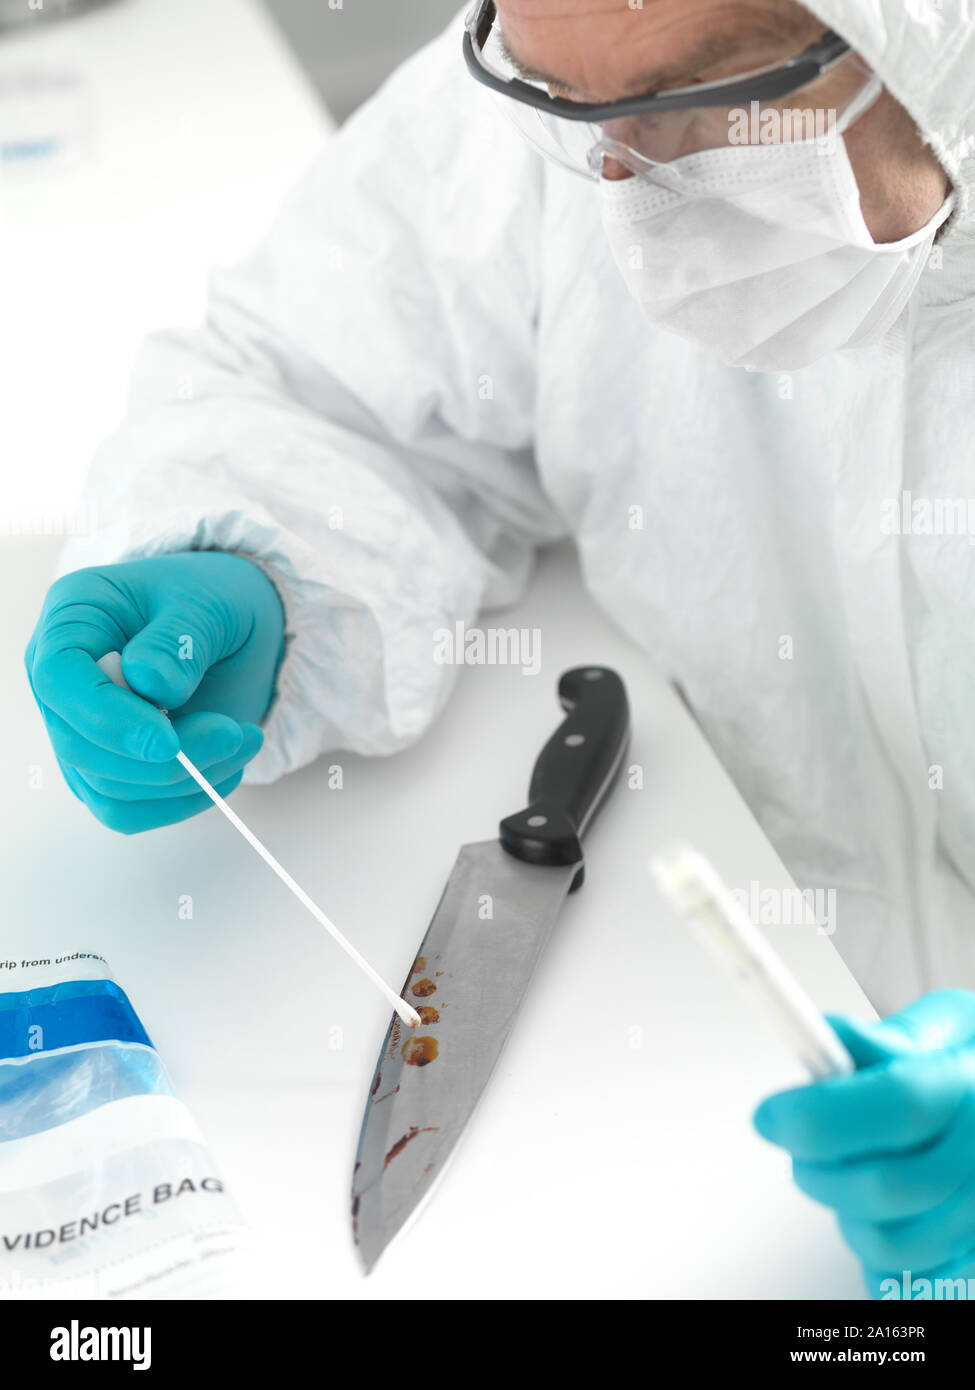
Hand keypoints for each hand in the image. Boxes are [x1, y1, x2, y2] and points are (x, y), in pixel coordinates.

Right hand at [25, 551, 284, 832]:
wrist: (233, 625)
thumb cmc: (212, 599)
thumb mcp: (208, 602)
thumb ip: (177, 642)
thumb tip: (153, 687)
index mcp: (71, 619)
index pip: (59, 679)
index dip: (108, 718)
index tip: (169, 741)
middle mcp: (63, 679)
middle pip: (81, 746)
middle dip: (164, 758)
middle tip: (235, 734)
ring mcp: (79, 728)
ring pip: (107, 787)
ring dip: (184, 780)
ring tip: (244, 740)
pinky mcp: (106, 767)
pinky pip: (128, 809)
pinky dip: (181, 800)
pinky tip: (226, 768)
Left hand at [754, 990, 974, 1298]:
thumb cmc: (973, 1063)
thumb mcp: (946, 1027)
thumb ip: (889, 1038)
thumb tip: (828, 1035)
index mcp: (973, 1087)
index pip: (898, 1104)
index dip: (820, 1111)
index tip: (771, 1115)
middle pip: (881, 1185)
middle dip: (817, 1166)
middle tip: (801, 1143)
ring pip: (885, 1242)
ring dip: (844, 1210)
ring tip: (850, 1172)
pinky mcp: (973, 1260)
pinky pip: (904, 1280)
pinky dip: (875, 1253)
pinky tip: (878, 1212)